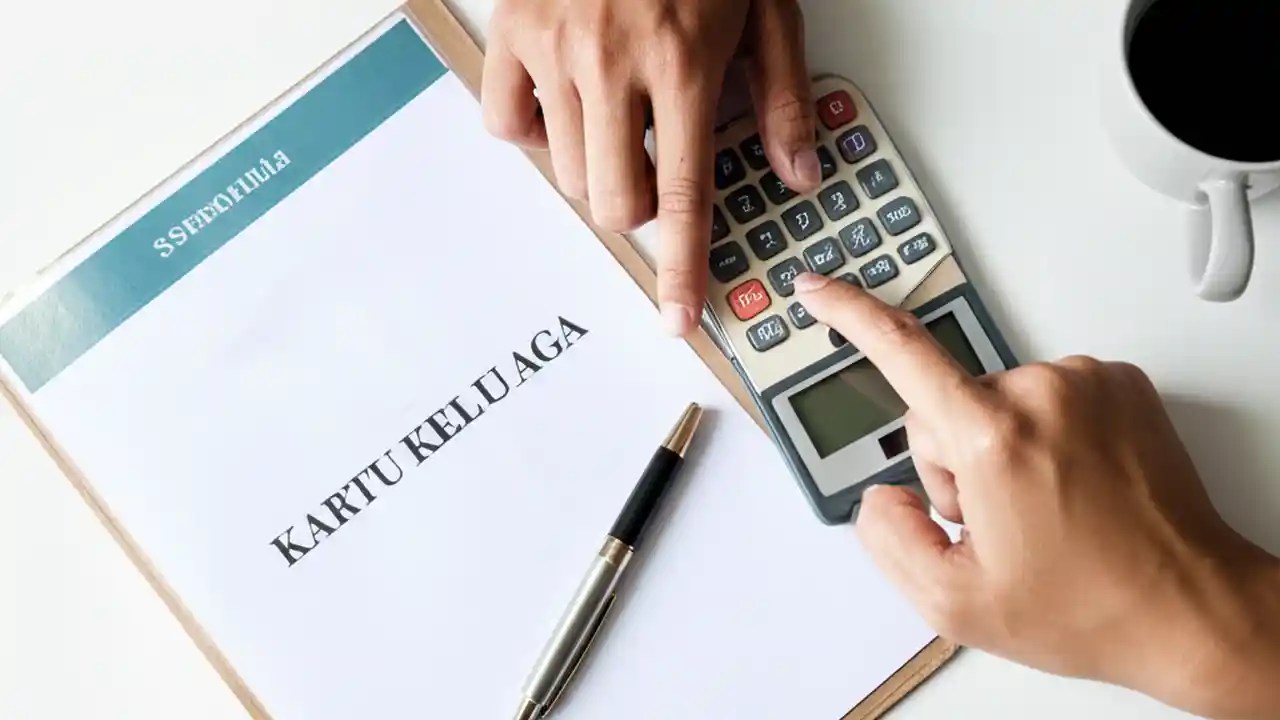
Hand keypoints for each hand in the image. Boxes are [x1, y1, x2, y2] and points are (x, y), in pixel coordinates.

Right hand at [482, 0, 820, 335]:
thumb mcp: (769, 6)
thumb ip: (783, 95)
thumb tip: (797, 174)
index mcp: (683, 62)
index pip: (681, 196)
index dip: (680, 268)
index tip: (678, 315)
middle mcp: (611, 62)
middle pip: (613, 200)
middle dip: (640, 207)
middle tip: (656, 168)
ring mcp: (553, 46)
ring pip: (564, 172)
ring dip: (598, 170)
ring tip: (619, 119)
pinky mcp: (512, 28)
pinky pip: (507, 123)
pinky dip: (538, 134)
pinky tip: (569, 108)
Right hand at [793, 272, 1279, 719]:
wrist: (1188, 608)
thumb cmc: (1090, 605)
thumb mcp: (955, 602)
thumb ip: (887, 538)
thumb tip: (883, 495)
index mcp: (992, 438)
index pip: (901, 352)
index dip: (849, 314)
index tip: (818, 290)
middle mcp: (1041, 392)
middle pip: (946, 405)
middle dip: (954, 460)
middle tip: (998, 522)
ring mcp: (1087, 383)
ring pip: (996, 401)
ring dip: (1002, 448)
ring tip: (1044, 509)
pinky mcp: (1120, 384)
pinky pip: (1047, 396)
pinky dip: (1047, 435)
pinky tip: (1070, 485)